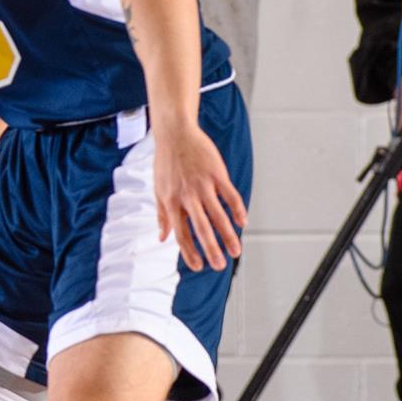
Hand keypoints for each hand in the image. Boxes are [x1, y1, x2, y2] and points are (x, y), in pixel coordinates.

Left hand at [153, 123, 246, 272]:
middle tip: (220, 266)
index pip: (181, 233)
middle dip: (211, 249)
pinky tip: (243, 222)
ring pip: (218, 215)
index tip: (198, 266)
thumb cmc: (166, 163)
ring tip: (236, 251)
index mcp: (171, 202)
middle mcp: (187, 196)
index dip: (189, 252)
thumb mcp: (158, 189)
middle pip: (201, 228)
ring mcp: (203, 185)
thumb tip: (162, 238)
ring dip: (228, 235)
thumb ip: (161, 215)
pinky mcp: (216, 174)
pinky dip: (237, 209)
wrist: (175, 134)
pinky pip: (230, 195)